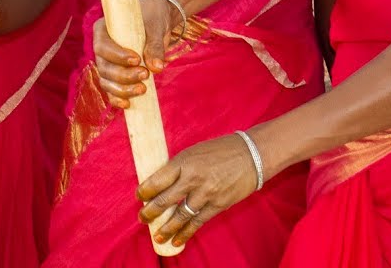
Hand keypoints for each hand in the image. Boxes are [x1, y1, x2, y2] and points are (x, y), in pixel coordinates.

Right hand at [93, 0, 184, 108]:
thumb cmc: (152, 19)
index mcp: (103, 30)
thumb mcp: (155, 27)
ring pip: (107, 81)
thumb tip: (157, 67)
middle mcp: (101, 48)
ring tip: (143, 89)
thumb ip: (154, 45)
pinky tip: (129, 104)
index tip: (136, 59)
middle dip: (123, 76)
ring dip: (123, 89)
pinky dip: (118, 99)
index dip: (117, 56)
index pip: (102, 46)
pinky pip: (111, 91)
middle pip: (104, 67)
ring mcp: (106, 63)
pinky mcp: (115, 76)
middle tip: (145, 74)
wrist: (155, 23)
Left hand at [136, 133, 259, 248]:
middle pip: (165, 200)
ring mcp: (206, 193)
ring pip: (180, 215)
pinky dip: (186, 232)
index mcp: (183, 162)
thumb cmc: (220, 150)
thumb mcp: (193, 152)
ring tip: (157, 236)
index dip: (144, 191)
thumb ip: (178, 168)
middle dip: (150, 212)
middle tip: (142, 219)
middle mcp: (192, 178)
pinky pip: (198, 222)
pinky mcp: (218, 205)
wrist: (251, 155)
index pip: (157, 180)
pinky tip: (177, 240)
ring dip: (166, 228)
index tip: (139, 197)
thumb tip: (161, 184)